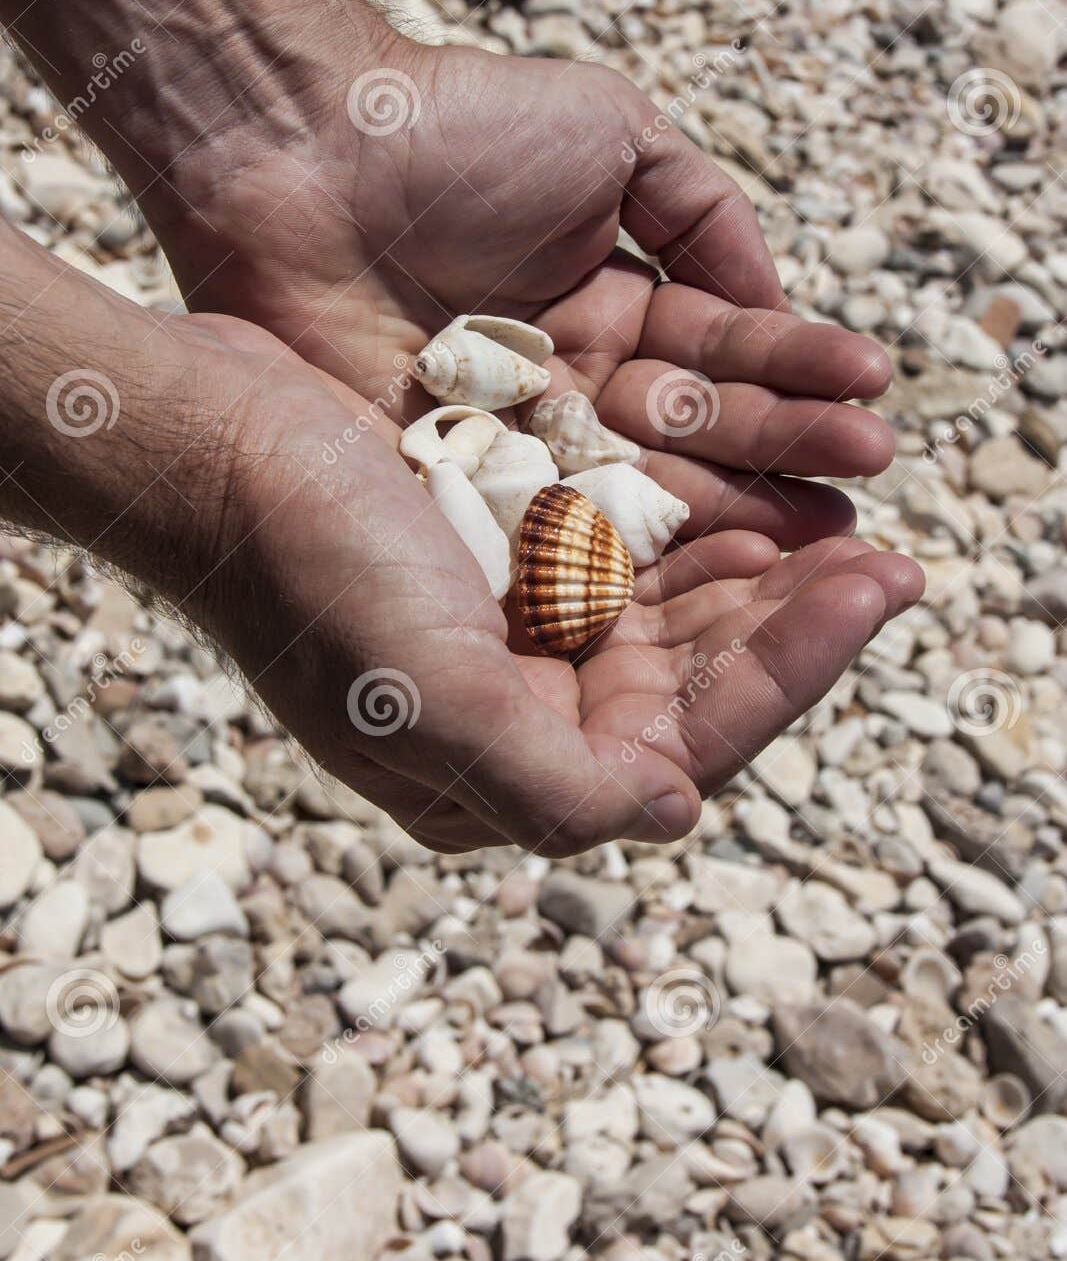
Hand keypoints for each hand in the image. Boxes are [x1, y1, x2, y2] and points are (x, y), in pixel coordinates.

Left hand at [159, 32, 895, 548]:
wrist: (299, 155)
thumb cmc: (454, 129)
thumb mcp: (612, 134)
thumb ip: (703, 213)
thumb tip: (775, 303)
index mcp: (616, 305)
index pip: (723, 351)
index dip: (796, 368)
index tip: (871, 389)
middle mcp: (578, 384)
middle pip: (696, 430)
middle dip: (787, 445)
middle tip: (867, 470)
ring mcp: (520, 441)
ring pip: (643, 482)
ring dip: (735, 504)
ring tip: (823, 526)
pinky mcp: (461, 484)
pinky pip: (558, 516)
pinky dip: (631, 538)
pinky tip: (709, 560)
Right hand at [168, 314, 922, 856]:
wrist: (205, 447)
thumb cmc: (301, 572)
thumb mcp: (422, 696)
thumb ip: (549, 782)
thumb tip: (676, 813)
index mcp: (497, 771)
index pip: (680, 745)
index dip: (789, 675)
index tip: (878, 592)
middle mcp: (513, 713)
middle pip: (691, 681)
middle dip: (791, 623)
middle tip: (891, 559)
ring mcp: (510, 632)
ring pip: (670, 614)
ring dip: (755, 572)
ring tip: (842, 520)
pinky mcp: (501, 556)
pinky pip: (628, 551)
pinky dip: (691, 524)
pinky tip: (750, 489)